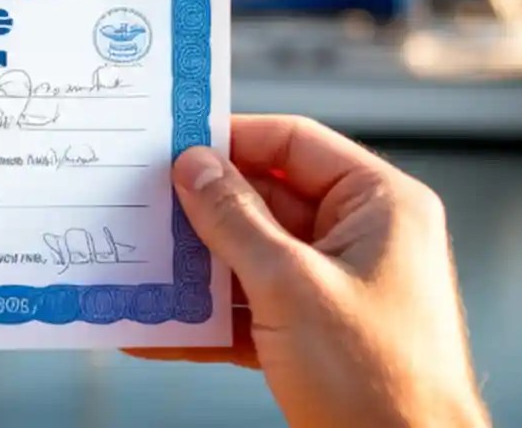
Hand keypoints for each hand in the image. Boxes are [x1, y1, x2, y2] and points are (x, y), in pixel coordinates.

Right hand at [125, 116, 489, 427]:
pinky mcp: (313, 334)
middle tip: (143, 209)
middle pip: (265, 200)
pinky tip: (160, 330)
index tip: (173, 146)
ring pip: (250, 256)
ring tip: (142, 268)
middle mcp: (360, 237)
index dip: (232, 140)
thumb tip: (194, 167)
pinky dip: (208, 320)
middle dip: (202, 212)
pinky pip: (250, 309)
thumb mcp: (290, 286)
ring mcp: (336, 288)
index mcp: (379, 205)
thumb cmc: (378, 380)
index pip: (294, 143)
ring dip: (197, 269)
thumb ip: (235, 220)